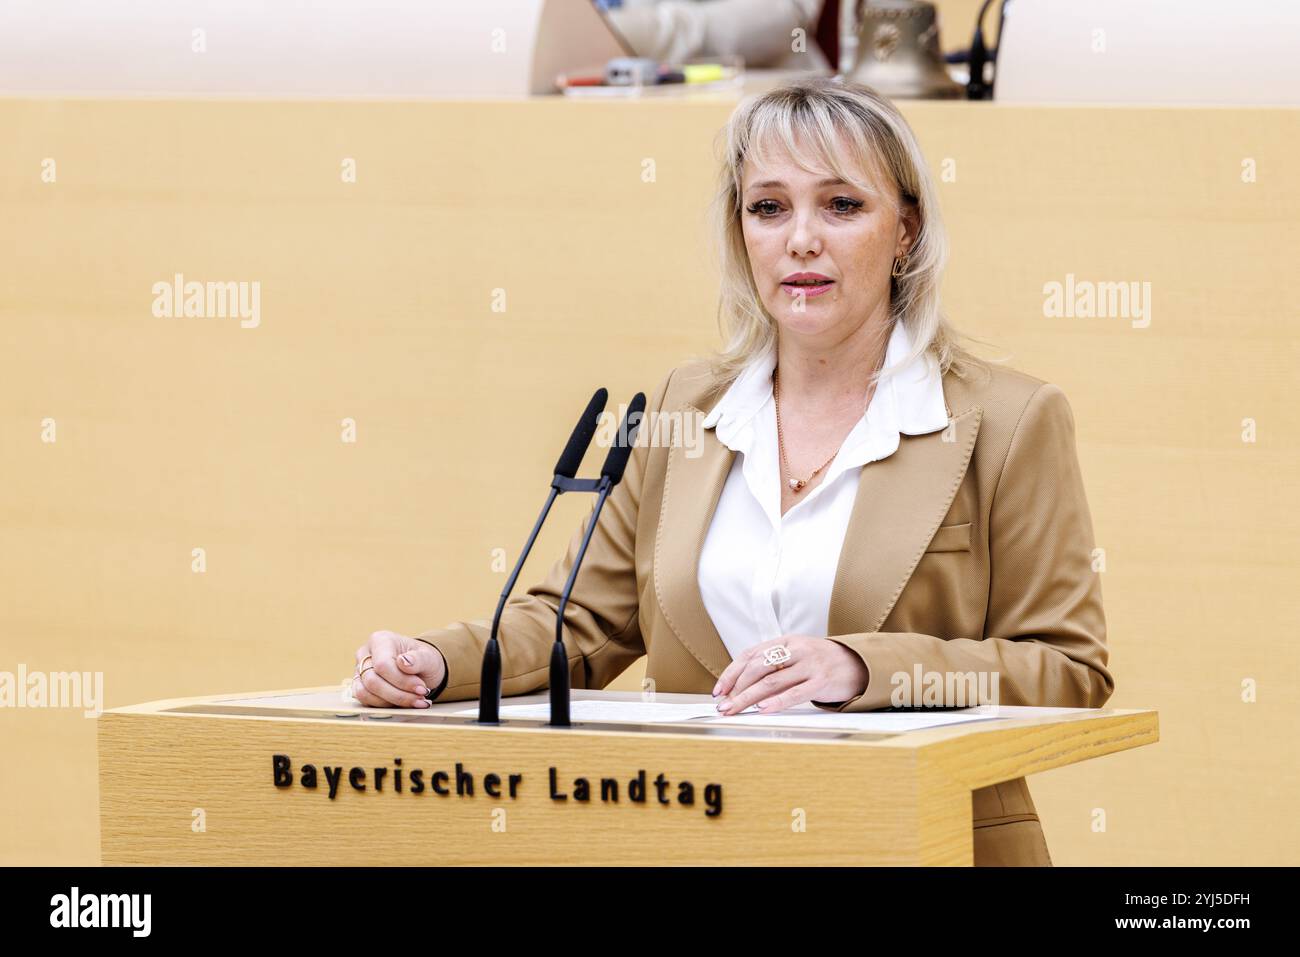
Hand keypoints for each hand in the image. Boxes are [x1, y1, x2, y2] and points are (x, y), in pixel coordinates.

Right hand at [351, 630, 445, 708]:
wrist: (420, 669)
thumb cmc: (422, 660)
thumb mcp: (429, 657)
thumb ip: (419, 659)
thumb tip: (404, 662)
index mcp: (380, 640)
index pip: (383, 665)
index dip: (401, 681)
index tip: (422, 689)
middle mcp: (365, 653)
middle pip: (373, 681)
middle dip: (399, 695)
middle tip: (420, 698)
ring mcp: (359, 670)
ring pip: (365, 693)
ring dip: (392, 702)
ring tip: (415, 701)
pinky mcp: (359, 686)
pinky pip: (365, 701)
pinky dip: (385, 706)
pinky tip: (404, 704)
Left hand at [711, 635, 868, 715]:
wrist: (857, 663)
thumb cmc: (819, 663)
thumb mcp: (795, 656)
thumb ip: (772, 668)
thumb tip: (740, 690)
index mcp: (785, 641)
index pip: (750, 655)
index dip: (731, 673)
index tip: (718, 691)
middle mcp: (795, 650)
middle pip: (757, 669)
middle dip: (736, 689)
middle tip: (723, 706)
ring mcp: (809, 664)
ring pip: (771, 682)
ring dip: (748, 698)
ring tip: (735, 710)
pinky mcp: (821, 681)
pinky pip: (795, 693)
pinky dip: (776, 702)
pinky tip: (762, 710)